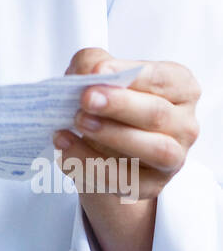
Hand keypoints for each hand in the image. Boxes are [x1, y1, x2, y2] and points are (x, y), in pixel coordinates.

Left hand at [54, 48, 200, 200]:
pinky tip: (66, 147)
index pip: (164, 78)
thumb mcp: (98, 75)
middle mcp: (184, 124)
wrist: (100, 151)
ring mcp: (173, 159)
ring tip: (79, 122)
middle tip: (86, 99)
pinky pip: (125, 180)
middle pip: (158, 114)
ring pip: (154, 150)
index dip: (134, 74)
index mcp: (180, 88)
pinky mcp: (151, 187)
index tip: (99, 71)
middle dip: (120, 105)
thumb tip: (86, 74)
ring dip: (113, 136)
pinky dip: (91, 164)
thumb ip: (93, 63)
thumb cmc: (108, 105)